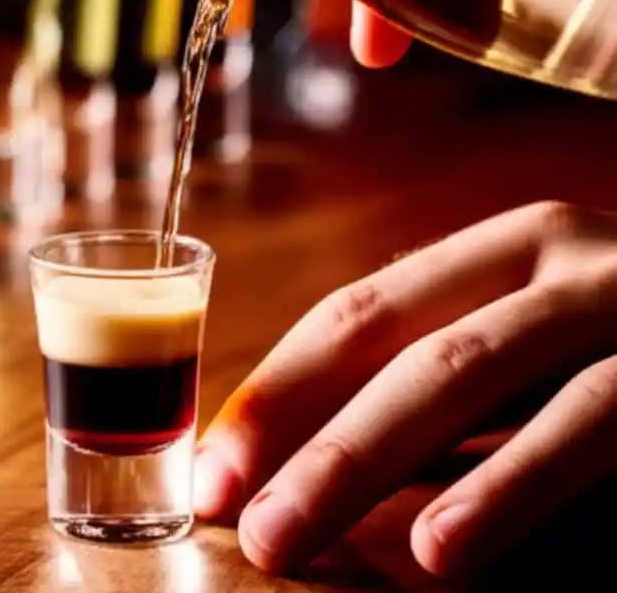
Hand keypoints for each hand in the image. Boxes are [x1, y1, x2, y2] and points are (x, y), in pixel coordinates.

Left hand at [194, 201, 616, 576]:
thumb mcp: (544, 361)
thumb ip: (448, 396)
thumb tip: (306, 466)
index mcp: (504, 251)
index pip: (359, 313)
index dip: (275, 391)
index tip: (213, 470)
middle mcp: (553, 257)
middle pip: (387, 336)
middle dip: (293, 429)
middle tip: (232, 518)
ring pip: (460, 370)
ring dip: (356, 456)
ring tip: (288, 536)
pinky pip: (586, 420)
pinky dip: (505, 484)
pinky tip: (441, 543)